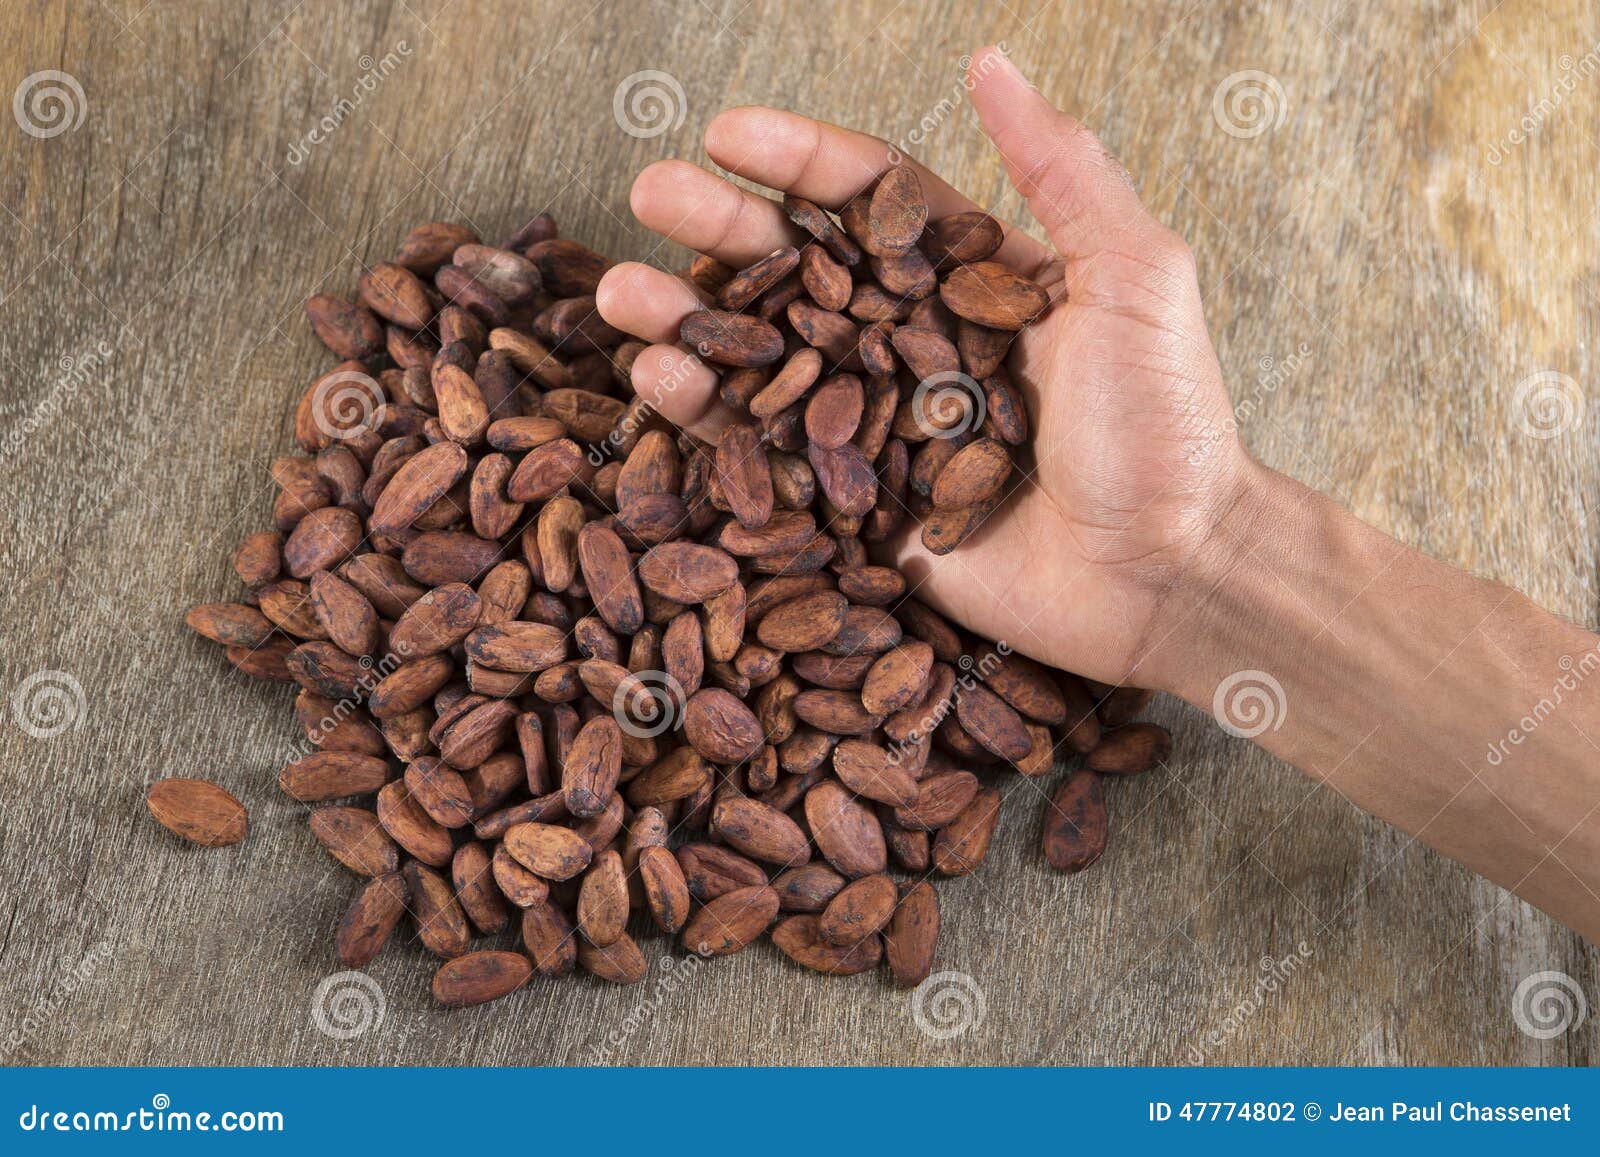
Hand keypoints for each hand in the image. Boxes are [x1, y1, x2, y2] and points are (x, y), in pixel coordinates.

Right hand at [596, 46, 1249, 688]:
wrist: (1168, 572)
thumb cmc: (1167, 427)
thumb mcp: (1136, 278)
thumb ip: (1064, 172)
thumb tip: (990, 63)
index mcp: (972, 276)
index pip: (870, 199)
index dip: (798, 160)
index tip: (728, 131)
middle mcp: (914, 340)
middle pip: (799, 269)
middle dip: (722, 228)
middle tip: (651, 194)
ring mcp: (879, 421)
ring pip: (766, 357)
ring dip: (689, 320)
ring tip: (621, 292)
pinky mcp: (858, 501)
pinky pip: (768, 451)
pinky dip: (705, 415)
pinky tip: (655, 378)